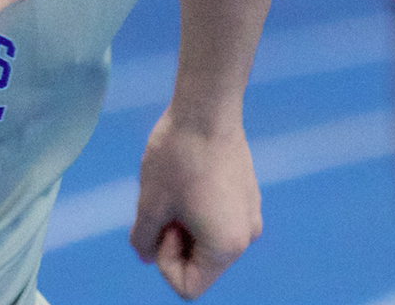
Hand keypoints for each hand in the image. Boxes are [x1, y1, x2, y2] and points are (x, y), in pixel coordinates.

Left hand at [129, 109, 261, 299]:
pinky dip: (197, 209)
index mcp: (226, 248)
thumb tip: (146, 255)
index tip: (163, 224)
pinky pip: (217, 218)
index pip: (188, 286)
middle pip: (200, 264)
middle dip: (174, 241)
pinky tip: (187, 177)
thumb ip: (145, 240)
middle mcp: (246, 237)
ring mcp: (250, 214)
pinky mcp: (247, 194)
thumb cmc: (176, 157)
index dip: (165, 261)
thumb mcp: (149, 204)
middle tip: (165, 203)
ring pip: (206, 239)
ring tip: (175, 188)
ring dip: (184, 223)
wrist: (206, 108)